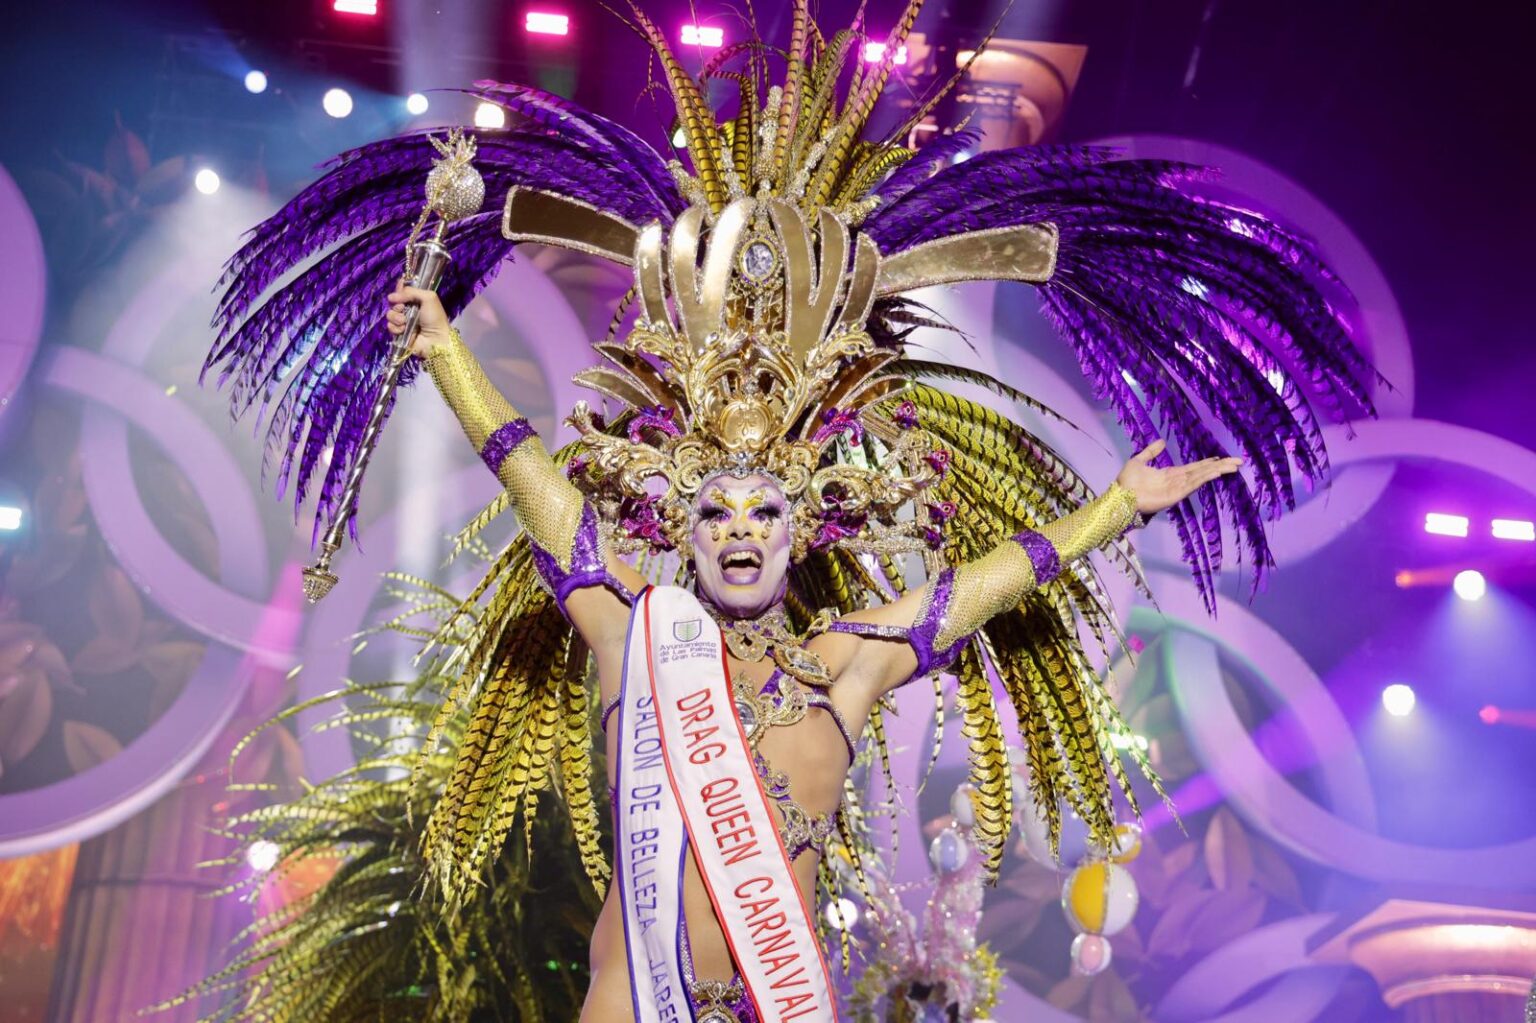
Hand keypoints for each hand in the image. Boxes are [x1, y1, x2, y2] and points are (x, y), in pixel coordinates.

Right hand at [385, 284, 451, 357]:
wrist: (435, 339)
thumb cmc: (434, 317)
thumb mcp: (428, 298)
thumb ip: (411, 291)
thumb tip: (391, 296)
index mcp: (416, 300)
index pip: (401, 292)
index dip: (398, 292)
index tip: (398, 293)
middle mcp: (409, 310)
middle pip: (393, 303)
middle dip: (396, 306)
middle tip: (402, 309)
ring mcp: (404, 322)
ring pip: (390, 315)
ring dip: (396, 317)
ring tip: (404, 322)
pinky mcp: (399, 333)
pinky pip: (390, 327)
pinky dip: (395, 328)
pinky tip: (403, 330)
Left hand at [1115, 440, 1242, 514]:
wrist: (1119, 496)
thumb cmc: (1126, 481)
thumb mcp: (1139, 460)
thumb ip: (1151, 451)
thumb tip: (1162, 441)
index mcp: (1171, 473)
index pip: (1194, 467)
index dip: (1208, 462)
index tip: (1221, 458)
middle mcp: (1178, 481)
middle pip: (1203, 471)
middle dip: (1220, 466)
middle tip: (1238, 461)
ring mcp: (1178, 488)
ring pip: (1202, 477)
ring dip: (1217, 471)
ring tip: (1233, 465)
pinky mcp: (1176, 495)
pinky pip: (1193, 485)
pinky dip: (1205, 478)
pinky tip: (1216, 472)